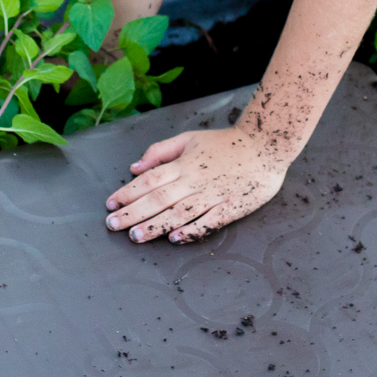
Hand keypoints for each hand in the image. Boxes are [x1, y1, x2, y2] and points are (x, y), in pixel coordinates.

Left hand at [103, 127, 291, 242]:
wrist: (266, 145)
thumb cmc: (226, 143)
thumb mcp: (190, 138)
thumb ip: (160, 151)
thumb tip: (134, 167)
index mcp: (184, 163)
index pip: (149, 180)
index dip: (127, 193)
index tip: (110, 205)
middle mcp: (195, 180)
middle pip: (158, 198)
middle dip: (133, 213)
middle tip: (112, 225)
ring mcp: (213, 194)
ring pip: (179, 212)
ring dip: (155, 225)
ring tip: (135, 236)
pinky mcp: (231, 207)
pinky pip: (209, 221)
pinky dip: (192, 230)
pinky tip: (175, 238)